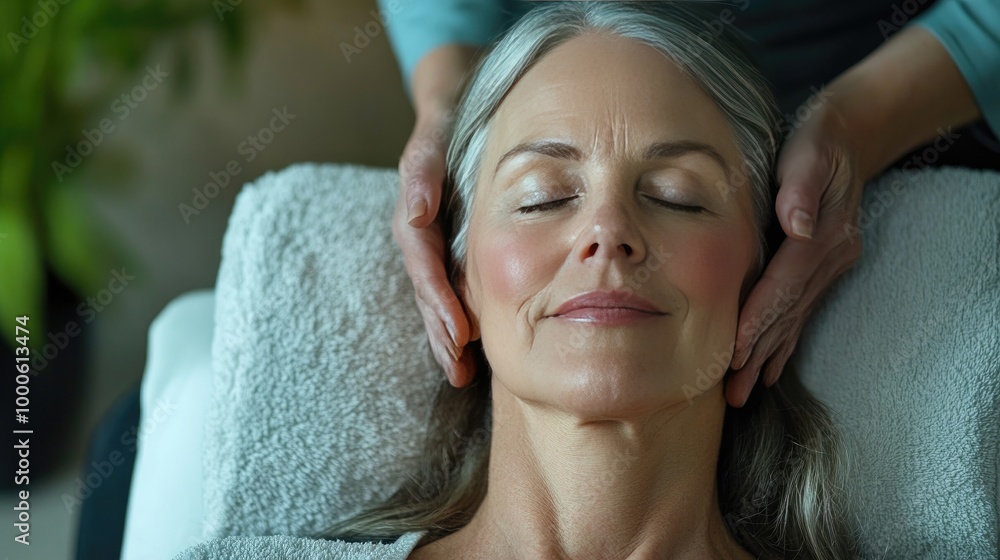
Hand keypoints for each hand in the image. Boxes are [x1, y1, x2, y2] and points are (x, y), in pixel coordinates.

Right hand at [392, 108, 476, 387]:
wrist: (453, 106)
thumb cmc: (447, 120)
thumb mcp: (434, 136)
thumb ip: (422, 171)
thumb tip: (416, 212)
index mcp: (415, 216)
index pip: (425, 267)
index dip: (440, 301)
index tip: (459, 334)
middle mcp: (419, 235)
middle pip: (427, 293)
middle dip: (441, 334)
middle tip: (459, 371)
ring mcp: (432, 245)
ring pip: (435, 298)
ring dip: (445, 337)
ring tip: (462, 374)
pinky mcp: (446, 248)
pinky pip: (448, 289)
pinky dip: (456, 319)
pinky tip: (471, 350)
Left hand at [725, 102, 864, 406]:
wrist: (851, 136)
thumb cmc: (817, 142)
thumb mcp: (811, 152)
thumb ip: (802, 185)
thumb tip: (795, 223)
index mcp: (823, 234)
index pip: (785, 284)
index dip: (760, 317)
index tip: (737, 351)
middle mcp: (830, 258)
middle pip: (789, 313)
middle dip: (758, 353)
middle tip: (732, 392)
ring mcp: (830, 267)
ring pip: (794, 321)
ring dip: (768, 358)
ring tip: (744, 393)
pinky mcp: (823, 270)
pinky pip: (801, 313)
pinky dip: (785, 342)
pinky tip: (771, 369)